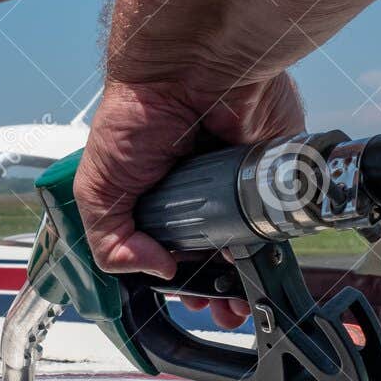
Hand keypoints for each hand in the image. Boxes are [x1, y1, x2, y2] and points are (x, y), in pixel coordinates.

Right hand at [74, 72, 304, 328]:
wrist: (190, 70)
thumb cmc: (138, 113)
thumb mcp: (99, 187)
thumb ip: (110, 239)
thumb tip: (156, 270)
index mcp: (156, 197)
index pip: (169, 251)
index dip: (180, 282)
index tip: (189, 300)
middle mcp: (198, 192)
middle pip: (215, 256)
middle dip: (219, 290)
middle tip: (222, 309)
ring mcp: (237, 183)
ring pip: (252, 244)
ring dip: (251, 276)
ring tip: (244, 299)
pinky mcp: (273, 170)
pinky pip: (282, 214)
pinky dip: (279, 242)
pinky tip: (268, 261)